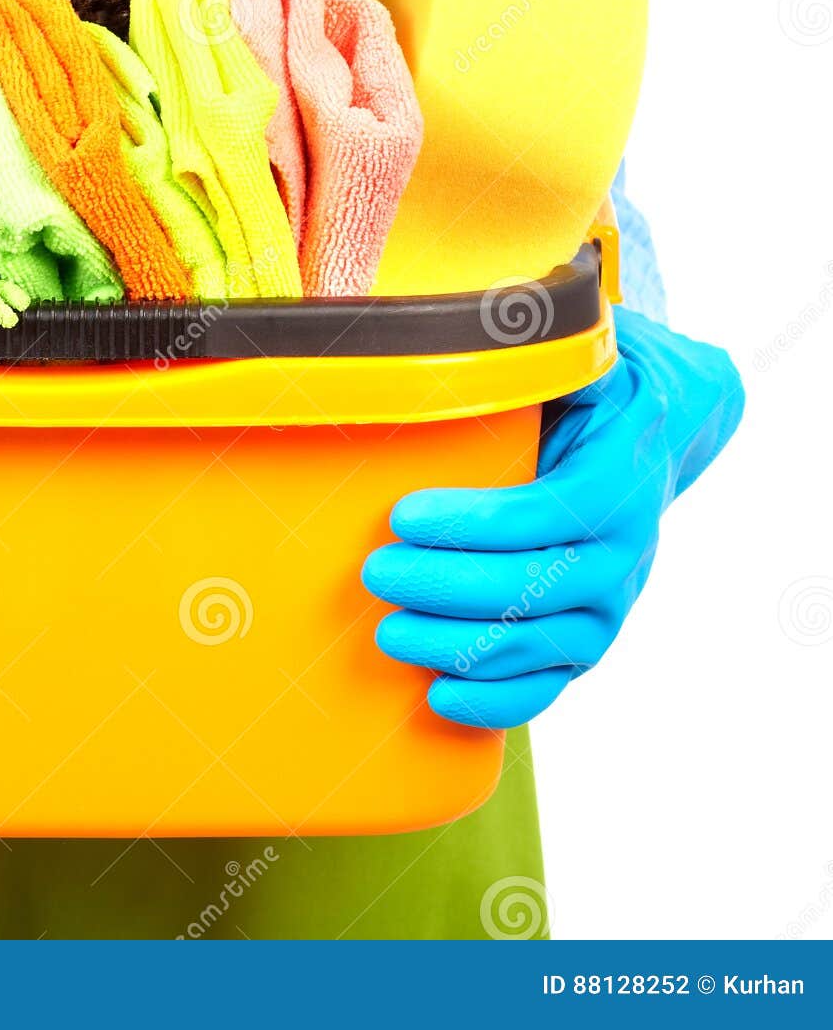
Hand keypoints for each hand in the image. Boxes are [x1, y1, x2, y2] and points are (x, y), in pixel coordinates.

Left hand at [362, 306, 743, 727]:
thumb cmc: (593, 384)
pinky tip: (437, 696)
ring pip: (537, 642)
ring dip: (457, 645)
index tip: (402, 515)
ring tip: (386, 630)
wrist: (658, 430)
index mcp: (619, 474)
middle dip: (446, 586)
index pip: (550, 512)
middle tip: (374, 571)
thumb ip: (534, 353)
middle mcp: (627, 549)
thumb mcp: (578, 352)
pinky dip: (497, 700)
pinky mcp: (592, 636)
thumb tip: (462, 334)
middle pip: (534, 586)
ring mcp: (612, 601)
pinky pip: (551, 683)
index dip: (475, 523)